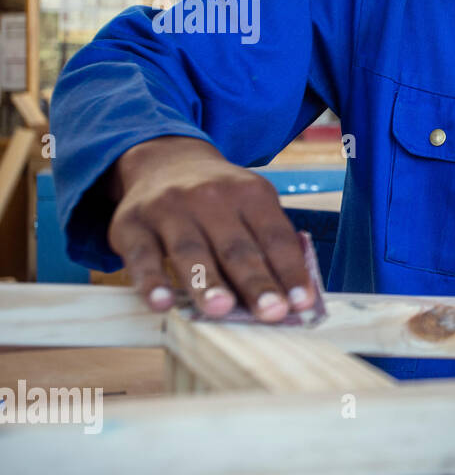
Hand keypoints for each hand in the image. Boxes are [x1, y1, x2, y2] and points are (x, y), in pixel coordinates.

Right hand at [107, 136, 315, 321]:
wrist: (165, 162)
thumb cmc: (221, 201)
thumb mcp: (253, 206)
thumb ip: (270, 246)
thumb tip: (294, 301)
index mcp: (251, 194)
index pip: (275, 237)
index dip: (290, 271)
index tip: (302, 304)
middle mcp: (211, 198)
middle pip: (237, 248)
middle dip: (256, 283)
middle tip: (272, 312)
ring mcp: (169, 209)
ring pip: (191, 252)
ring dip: (207, 284)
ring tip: (221, 310)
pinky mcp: (131, 225)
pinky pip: (141, 256)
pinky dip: (150, 281)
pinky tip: (161, 304)